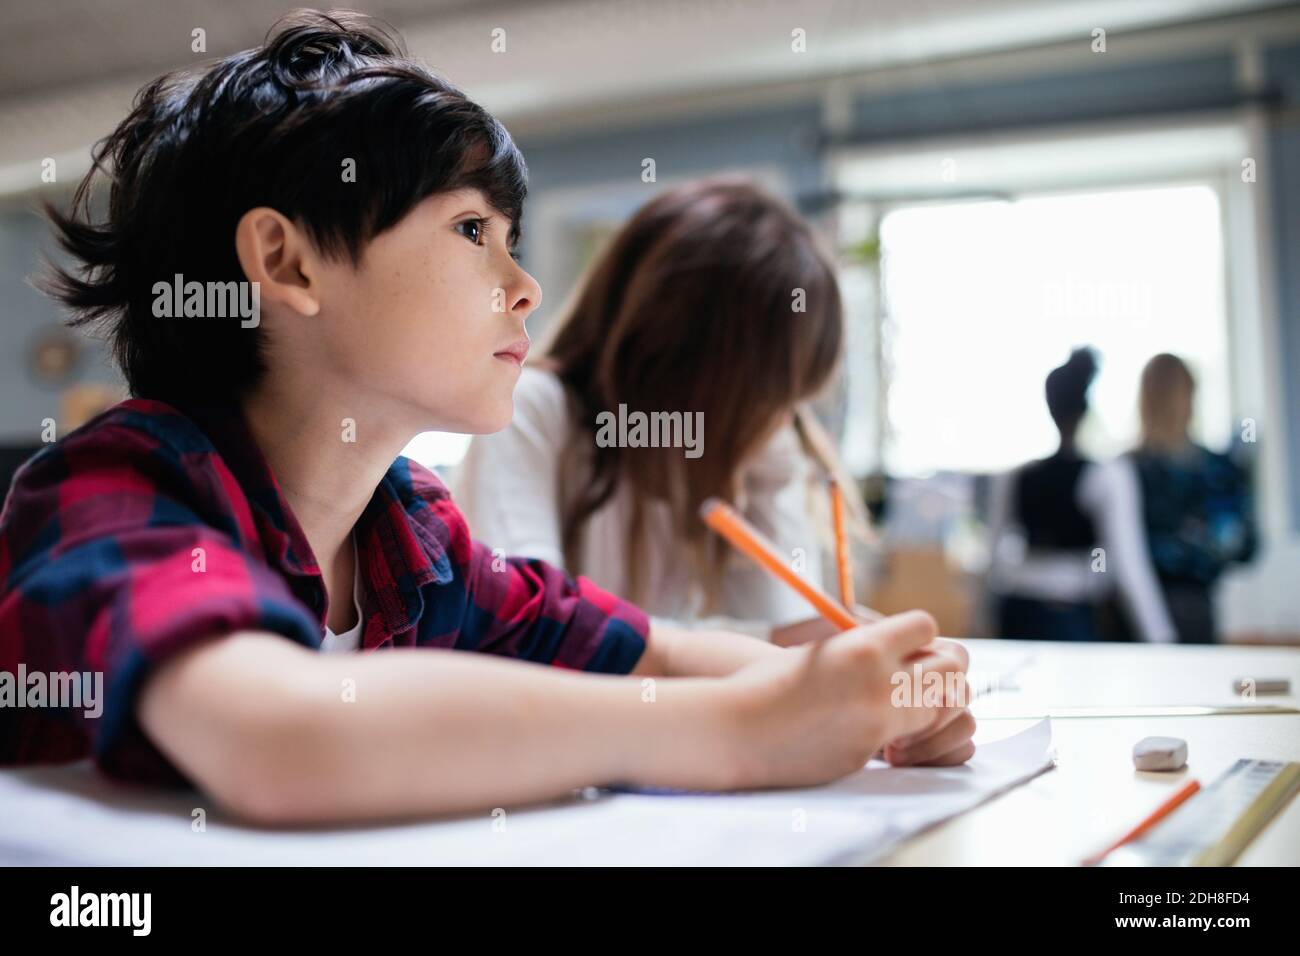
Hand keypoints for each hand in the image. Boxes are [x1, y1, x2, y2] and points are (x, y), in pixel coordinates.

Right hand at [720, 610, 967, 788]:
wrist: (735, 728)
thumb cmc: (767, 682)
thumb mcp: (821, 651)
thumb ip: (867, 649)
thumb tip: (908, 653)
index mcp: (865, 645)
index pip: (926, 627)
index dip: (919, 635)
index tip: (908, 645)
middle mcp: (881, 682)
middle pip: (951, 666)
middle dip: (942, 668)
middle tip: (922, 676)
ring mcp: (880, 721)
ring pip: (944, 706)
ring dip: (932, 704)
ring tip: (908, 706)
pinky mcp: (871, 752)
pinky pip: (910, 739)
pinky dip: (905, 735)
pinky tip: (882, 734)